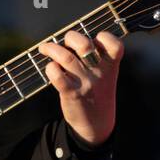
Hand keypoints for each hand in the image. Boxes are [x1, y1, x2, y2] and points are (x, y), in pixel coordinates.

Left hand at [37, 30, 123, 147]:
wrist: (96, 122)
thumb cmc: (99, 93)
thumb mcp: (108, 75)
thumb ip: (98, 58)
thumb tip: (73, 40)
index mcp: (111, 66)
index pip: (115, 44)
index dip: (105, 37)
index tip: (95, 40)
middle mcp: (99, 72)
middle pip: (84, 45)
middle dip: (71, 38)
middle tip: (64, 43)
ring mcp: (85, 82)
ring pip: (66, 57)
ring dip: (51, 49)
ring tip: (44, 48)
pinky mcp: (71, 93)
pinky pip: (57, 76)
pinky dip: (50, 68)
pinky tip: (50, 68)